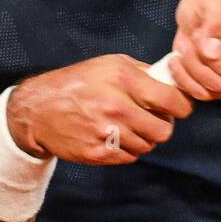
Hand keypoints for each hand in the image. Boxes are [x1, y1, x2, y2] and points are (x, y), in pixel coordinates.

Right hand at [7, 54, 193, 164]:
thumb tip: (172, 82)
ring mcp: (105, 132)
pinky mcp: (97, 153)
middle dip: (162, 126)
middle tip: (153, 120)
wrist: (38, 109)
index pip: (172, 100)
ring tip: (129, 127)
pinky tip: (114, 136)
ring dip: (144, 139)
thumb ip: (143, 72)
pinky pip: (129, 157)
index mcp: (122, 79)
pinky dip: (127, 150)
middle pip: (163, 130)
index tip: (179, 107)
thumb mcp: (109, 64)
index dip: (182, 106)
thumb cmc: (78, 83)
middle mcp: (115, 106)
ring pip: (147, 146)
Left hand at [165, 0, 220, 99]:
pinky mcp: (220, 86)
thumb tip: (214, 52)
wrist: (193, 14)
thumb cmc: (207, 2)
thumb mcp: (209, 0)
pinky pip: (205, 94)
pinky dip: (186, 80)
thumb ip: (215, 21)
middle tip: (194, 39)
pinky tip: (176, 61)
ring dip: (196, 68)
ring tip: (183, 45)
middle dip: (213, 61)